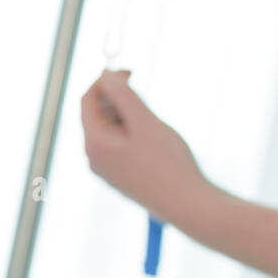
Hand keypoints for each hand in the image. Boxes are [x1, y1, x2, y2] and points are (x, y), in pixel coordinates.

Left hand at [80, 70, 208, 224]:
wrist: (189, 206)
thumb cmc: (169, 163)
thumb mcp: (144, 121)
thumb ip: (122, 95)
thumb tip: (104, 74)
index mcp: (94, 143)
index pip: (87, 100)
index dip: (106, 80)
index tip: (132, 71)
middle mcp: (94, 159)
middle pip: (98, 114)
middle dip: (120, 100)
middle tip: (149, 103)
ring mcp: (107, 171)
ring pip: (111, 130)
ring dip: (130, 118)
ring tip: (156, 129)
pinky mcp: (122, 178)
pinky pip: (120, 146)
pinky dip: (134, 135)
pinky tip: (157, 145)